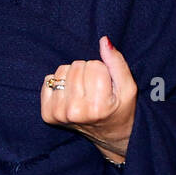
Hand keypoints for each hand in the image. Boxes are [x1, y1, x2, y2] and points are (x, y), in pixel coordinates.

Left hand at [41, 35, 136, 162]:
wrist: (110, 134)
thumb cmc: (120, 108)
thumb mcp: (128, 87)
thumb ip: (117, 63)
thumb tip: (103, 40)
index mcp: (97, 107)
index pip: (94, 66)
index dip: (103, 71)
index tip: (106, 86)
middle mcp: (75, 112)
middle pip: (76, 66)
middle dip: (87, 72)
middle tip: (95, 89)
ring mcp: (59, 114)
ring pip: (62, 71)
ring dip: (73, 76)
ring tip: (83, 92)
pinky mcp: (47, 114)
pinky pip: (48, 80)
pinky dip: (59, 83)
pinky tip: (70, 96)